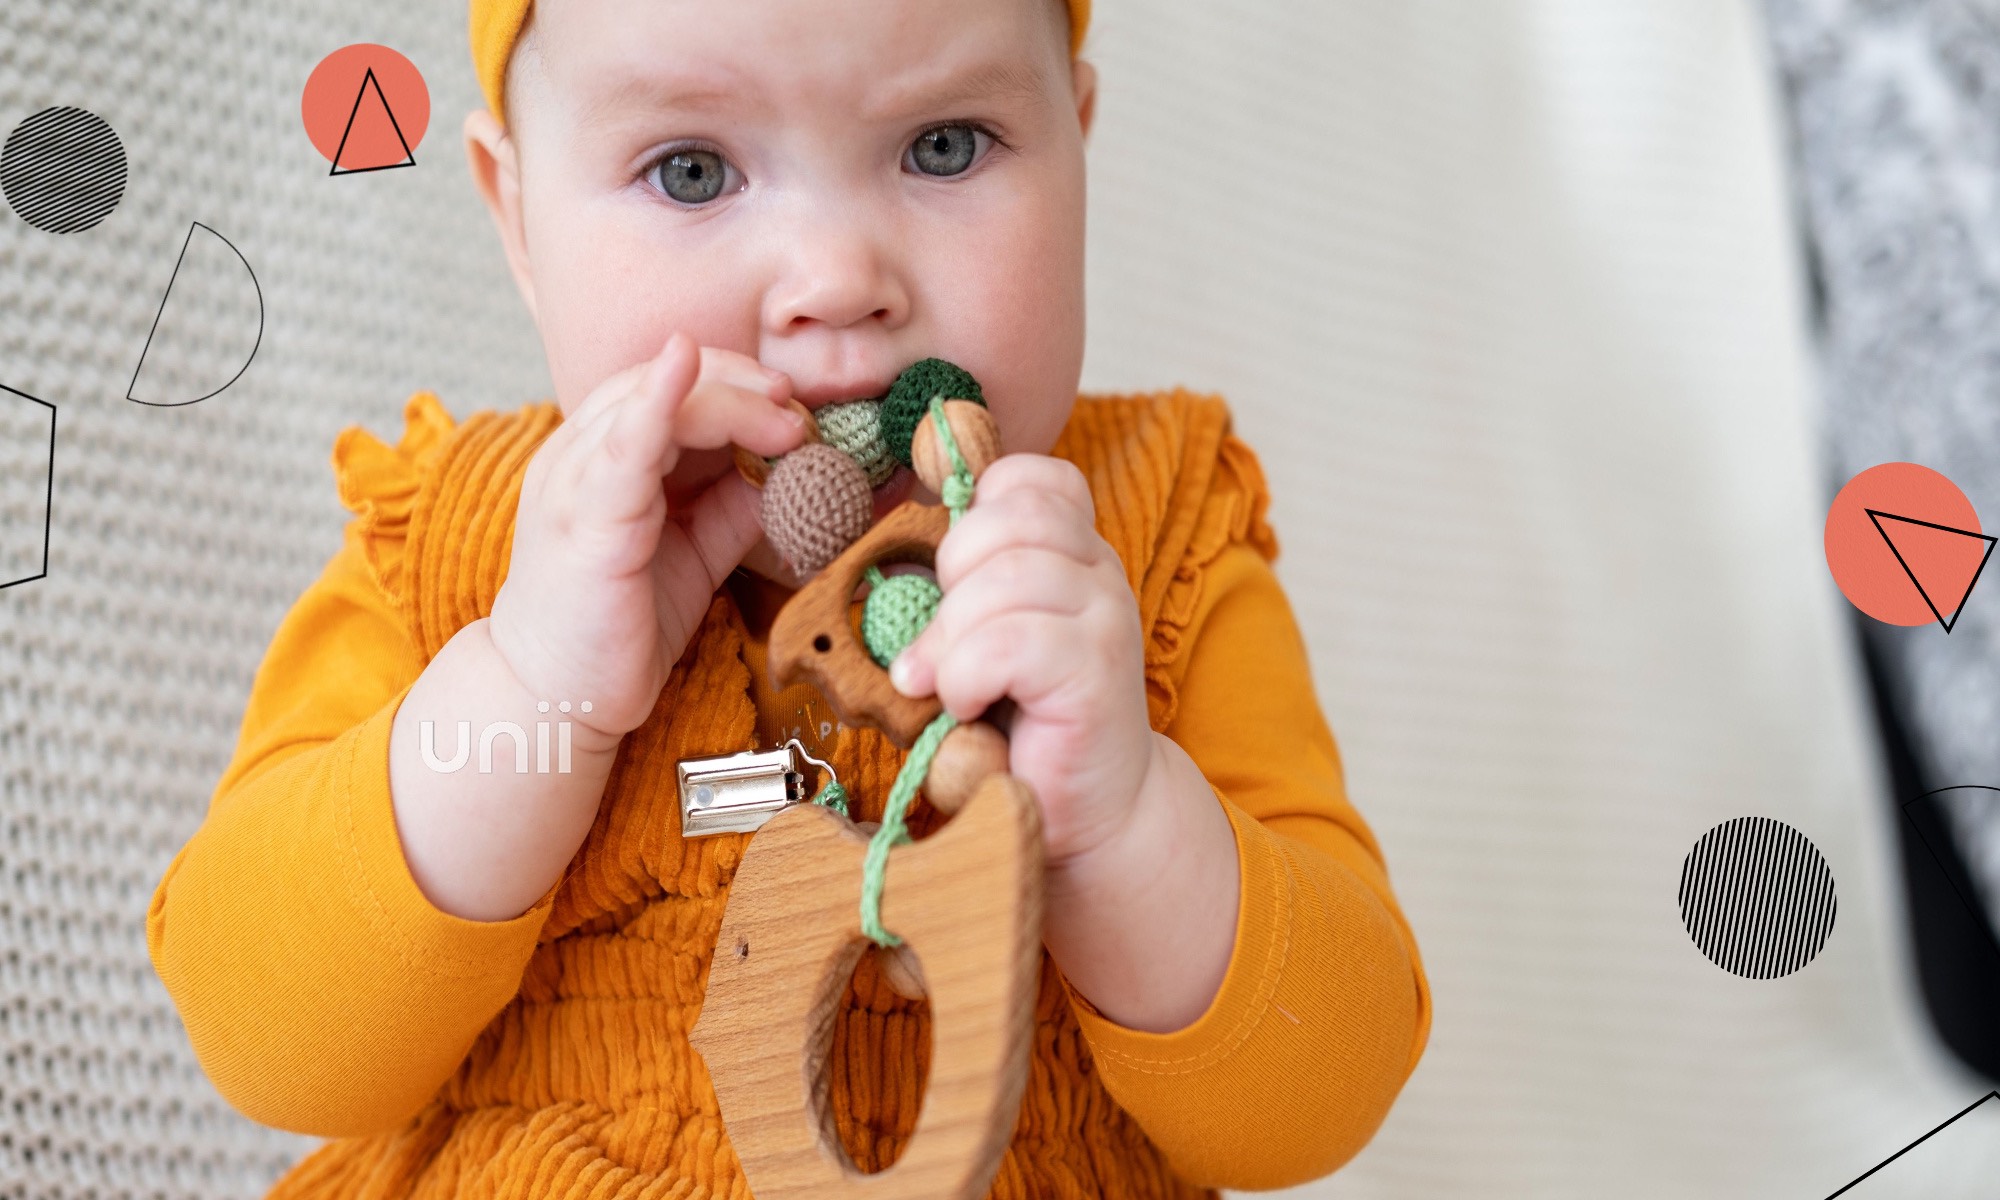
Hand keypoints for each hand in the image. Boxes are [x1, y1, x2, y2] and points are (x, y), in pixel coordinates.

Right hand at [488, 332, 806, 746]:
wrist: (555, 698)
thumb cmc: (621, 623)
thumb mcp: (696, 550)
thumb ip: (734, 505)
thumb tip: (794, 471)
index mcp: (604, 457)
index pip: (668, 389)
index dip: (732, 382)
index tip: (788, 402)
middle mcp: (580, 455)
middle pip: (659, 381)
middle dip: (737, 382)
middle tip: (793, 404)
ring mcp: (576, 481)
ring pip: (646, 402)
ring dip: (726, 399)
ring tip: (783, 418)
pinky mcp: (585, 518)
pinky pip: (620, 447)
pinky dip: (656, 402)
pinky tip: (683, 365)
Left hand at [888, 454, 1154, 864]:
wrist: (1090, 813)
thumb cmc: (1023, 725)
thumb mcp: (985, 638)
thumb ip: (958, 591)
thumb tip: (888, 566)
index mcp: (1074, 552)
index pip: (1032, 477)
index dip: (978, 507)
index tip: (955, 576)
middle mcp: (1100, 573)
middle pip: (1012, 515)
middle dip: (952, 572)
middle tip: (942, 638)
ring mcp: (1106, 619)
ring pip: (1006, 577)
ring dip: (950, 636)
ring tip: (942, 685)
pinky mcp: (1097, 674)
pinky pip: (1009, 643)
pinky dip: (966, 675)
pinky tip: (967, 706)